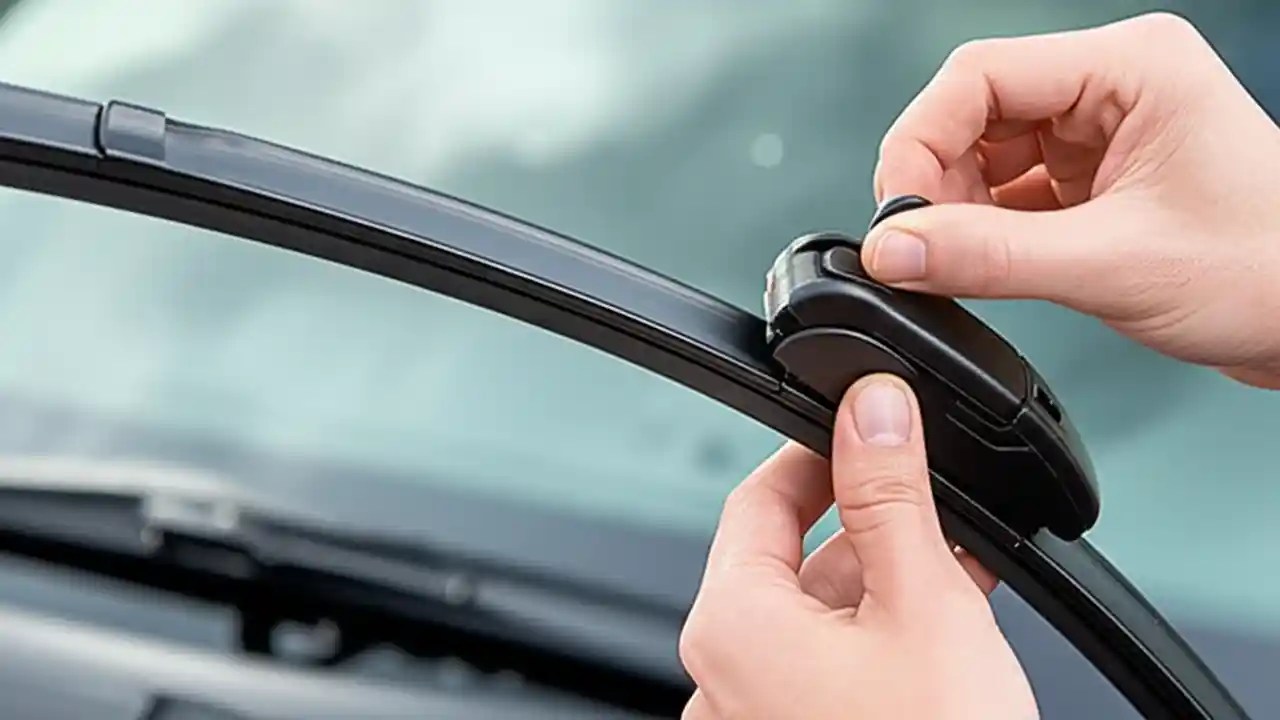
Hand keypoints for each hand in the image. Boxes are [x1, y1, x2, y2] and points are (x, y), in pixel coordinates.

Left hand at [678, 375, 1037, 719]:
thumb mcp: (921, 603)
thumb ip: (890, 493)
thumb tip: (873, 407)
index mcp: (732, 624)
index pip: (759, 498)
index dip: (817, 452)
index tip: (865, 427)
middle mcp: (725, 675)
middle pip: (792, 559)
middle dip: (868, 523)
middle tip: (933, 497)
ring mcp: (758, 718)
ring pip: (820, 617)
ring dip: (886, 580)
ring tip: (961, 562)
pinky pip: (829, 668)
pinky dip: (881, 636)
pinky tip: (945, 624)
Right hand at [865, 12, 1279, 388]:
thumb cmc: (1269, 270)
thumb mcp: (1114, 264)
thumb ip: (991, 257)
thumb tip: (896, 248)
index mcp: (1131, 67)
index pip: (981, 75)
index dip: (923, 139)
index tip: (899, 210)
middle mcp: (1112, 88)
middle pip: (974, 111)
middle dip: (937, 180)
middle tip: (917, 243)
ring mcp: (1101, 134)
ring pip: (984, 153)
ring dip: (957, 209)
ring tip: (956, 259)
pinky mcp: (1093, 180)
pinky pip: (1008, 191)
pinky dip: (984, 228)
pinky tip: (982, 261)